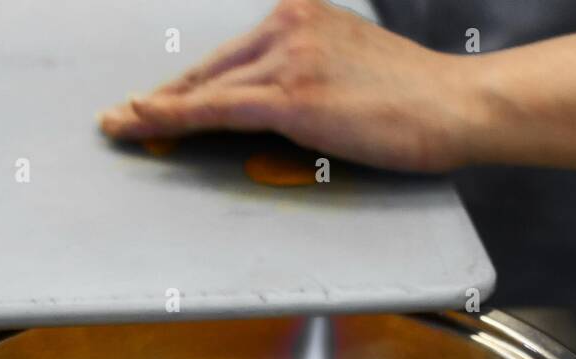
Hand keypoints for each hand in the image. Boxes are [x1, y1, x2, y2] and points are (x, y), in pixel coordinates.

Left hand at [98, 0, 481, 171]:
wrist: (455, 104)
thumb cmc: (416, 99)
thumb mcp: (354, 68)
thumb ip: (310, 74)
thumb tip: (281, 105)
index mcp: (301, 15)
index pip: (232, 55)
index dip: (189, 82)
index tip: (157, 98)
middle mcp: (288, 25)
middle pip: (209, 67)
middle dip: (163, 96)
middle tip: (123, 116)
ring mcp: (288, 58)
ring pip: (205, 88)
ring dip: (157, 111)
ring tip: (121, 127)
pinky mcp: (291, 95)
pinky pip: (217, 108)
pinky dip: (174, 117)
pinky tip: (145, 120)